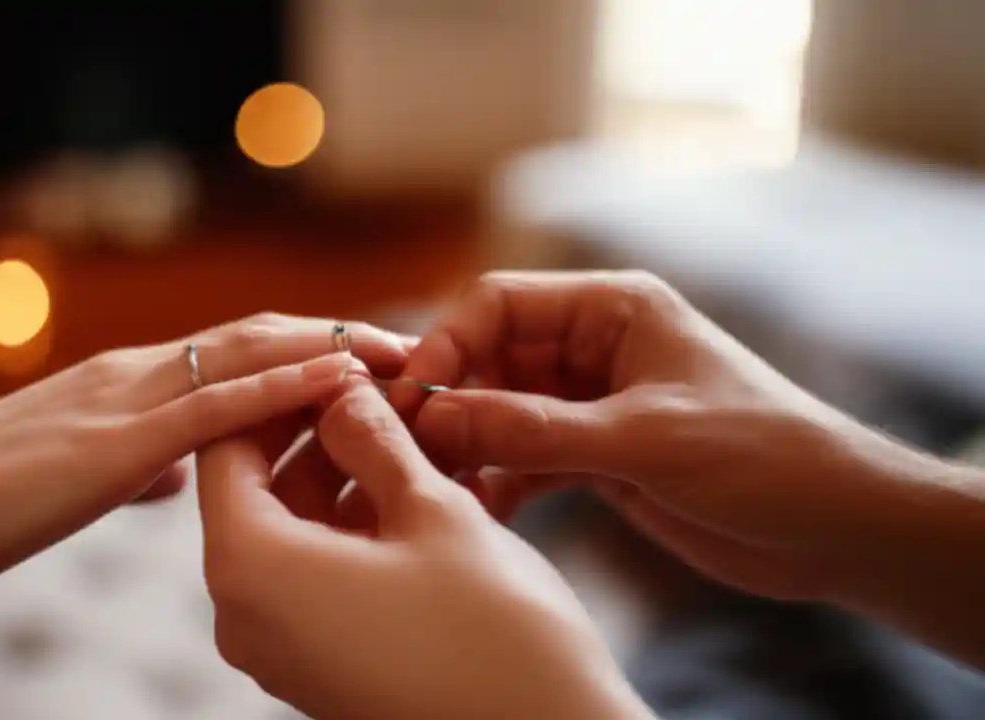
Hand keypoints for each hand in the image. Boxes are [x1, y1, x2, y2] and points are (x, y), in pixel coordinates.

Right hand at [0, 313, 409, 605]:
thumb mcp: (71, 479)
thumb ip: (131, 463)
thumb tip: (176, 470)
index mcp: (123, 386)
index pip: (233, 351)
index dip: (305, 348)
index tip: (367, 356)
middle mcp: (132, 376)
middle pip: (257, 338)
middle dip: (337, 338)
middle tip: (409, 344)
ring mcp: (125, 401)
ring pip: (248, 355)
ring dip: (330, 348)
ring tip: (399, 350)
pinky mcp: (115, 441)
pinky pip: (217, 404)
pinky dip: (284, 386)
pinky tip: (336, 382)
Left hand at [197, 377, 649, 719]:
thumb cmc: (492, 633)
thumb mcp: (432, 512)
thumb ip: (373, 440)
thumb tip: (339, 390)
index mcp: (251, 568)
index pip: (226, 449)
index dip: (280, 392)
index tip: (339, 358)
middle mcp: (245, 615)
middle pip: (257, 489)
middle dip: (315, 431)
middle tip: (381, 385)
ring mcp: (281, 648)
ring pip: (293, 532)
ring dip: (343, 476)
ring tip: (409, 429)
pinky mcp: (319, 667)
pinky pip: (317, 575)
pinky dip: (354, 527)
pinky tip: (416, 488)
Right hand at [398, 271, 982, 608]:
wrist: (833, 525)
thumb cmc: (761, 454)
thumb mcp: (644, 438)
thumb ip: (538, 428)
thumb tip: (436, 416)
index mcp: (614, 310)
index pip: (502, 304)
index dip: (449, 342)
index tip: (414, 393)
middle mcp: (595, 349)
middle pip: (491, 359)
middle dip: (450, 399)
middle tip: (407, 445)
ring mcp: (592, 405)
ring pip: (501, 412)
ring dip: (468, 444)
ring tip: (436, 481)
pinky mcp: (597, 458)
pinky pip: (526, 459)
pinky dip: (500, 481)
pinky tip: (482, 508)